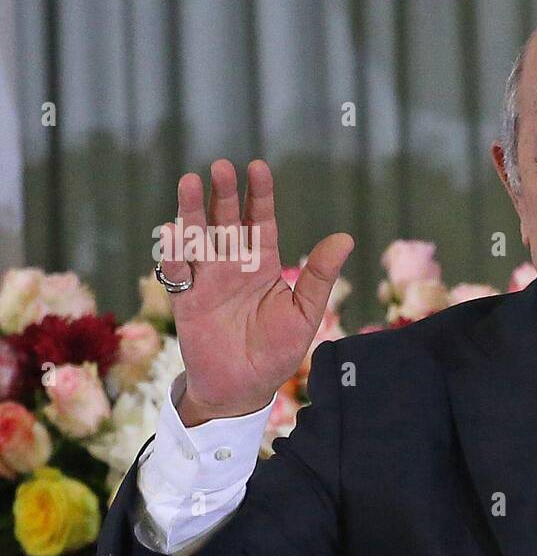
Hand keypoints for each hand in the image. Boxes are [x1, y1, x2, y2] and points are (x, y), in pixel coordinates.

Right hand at [157, 159, 353, 425]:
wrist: (244, 388)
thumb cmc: (277, 351)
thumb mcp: (305, 313)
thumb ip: (319, 276)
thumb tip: (344, 238)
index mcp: (262, 265)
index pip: (260, 221)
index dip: (259, 195)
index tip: (258, 167)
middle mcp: (232, 266)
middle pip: (226, 221)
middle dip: (224, 194)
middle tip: (222, 166)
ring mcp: (207, 281)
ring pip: (198, 238)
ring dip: (192, 211)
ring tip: (189, 181)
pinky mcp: (186, 301)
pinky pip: (178, 272)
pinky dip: (175, 253)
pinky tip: (172, 233)